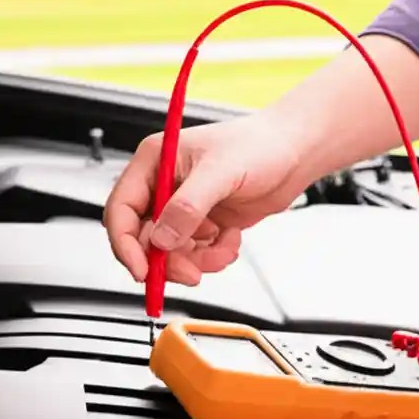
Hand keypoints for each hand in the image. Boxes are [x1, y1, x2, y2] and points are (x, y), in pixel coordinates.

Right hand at [104, 112, 314, 284]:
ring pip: (170, 251)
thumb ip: (187, 206)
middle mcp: (164, 185)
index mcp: (154, 162)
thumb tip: (161, 238)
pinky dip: (212, 256)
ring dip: (196, 259)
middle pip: (144, 238)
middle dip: (167, 259)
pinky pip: (194, 253)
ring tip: (223, 249)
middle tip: (191, 273)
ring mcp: (184, 206)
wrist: (296, 153)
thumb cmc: (261, 144)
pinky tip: (230, 240)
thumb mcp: (221, 172)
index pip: (122, 209)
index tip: (141, 271)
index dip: (126, 243)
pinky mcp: (203, 223)